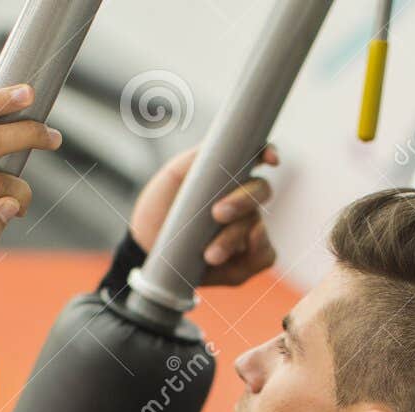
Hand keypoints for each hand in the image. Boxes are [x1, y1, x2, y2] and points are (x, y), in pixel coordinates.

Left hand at [129, 145, 278, 286]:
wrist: (145, 250)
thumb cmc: (159, 210)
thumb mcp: (173, 176)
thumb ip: (200, 157)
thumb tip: (227, 147)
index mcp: (227, 178)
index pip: (256, 159)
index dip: (268, 153)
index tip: (270, 159)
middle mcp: (241, 201)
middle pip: (261, 191)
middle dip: (242, 202)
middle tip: (217, 214)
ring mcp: (245, 231)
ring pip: (258, 226)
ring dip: (235, 238)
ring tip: (209, 255)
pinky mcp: (245, 261)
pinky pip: (266, 255)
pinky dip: (257, 254)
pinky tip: (234, 259)